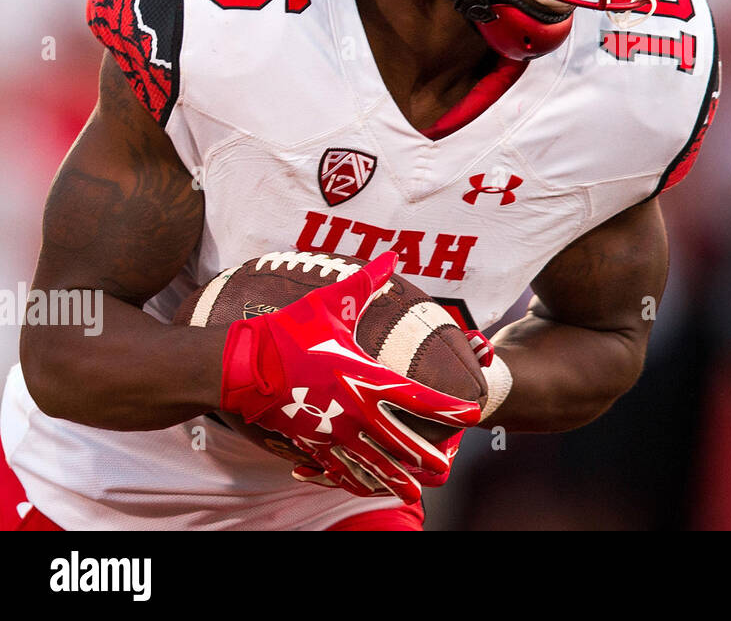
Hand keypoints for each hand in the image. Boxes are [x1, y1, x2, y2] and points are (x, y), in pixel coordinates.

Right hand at [220, 251, 481, 502]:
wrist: (239, 365)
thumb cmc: (287, 332)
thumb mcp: (330, 302)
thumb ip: (367, 281)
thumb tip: (392, 255)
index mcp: (365, 377)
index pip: (418, 398)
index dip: (448, 409)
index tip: (472, 416)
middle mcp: (354, 411)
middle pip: (401, 443)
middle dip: (427, 458)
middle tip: (448, 469)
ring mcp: (331, 433)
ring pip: (371, 465)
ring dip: (395, 480)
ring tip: (416, 494)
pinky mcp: (310, 443)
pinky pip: (338, 469)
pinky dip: (356, 480)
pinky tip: (367, 489)